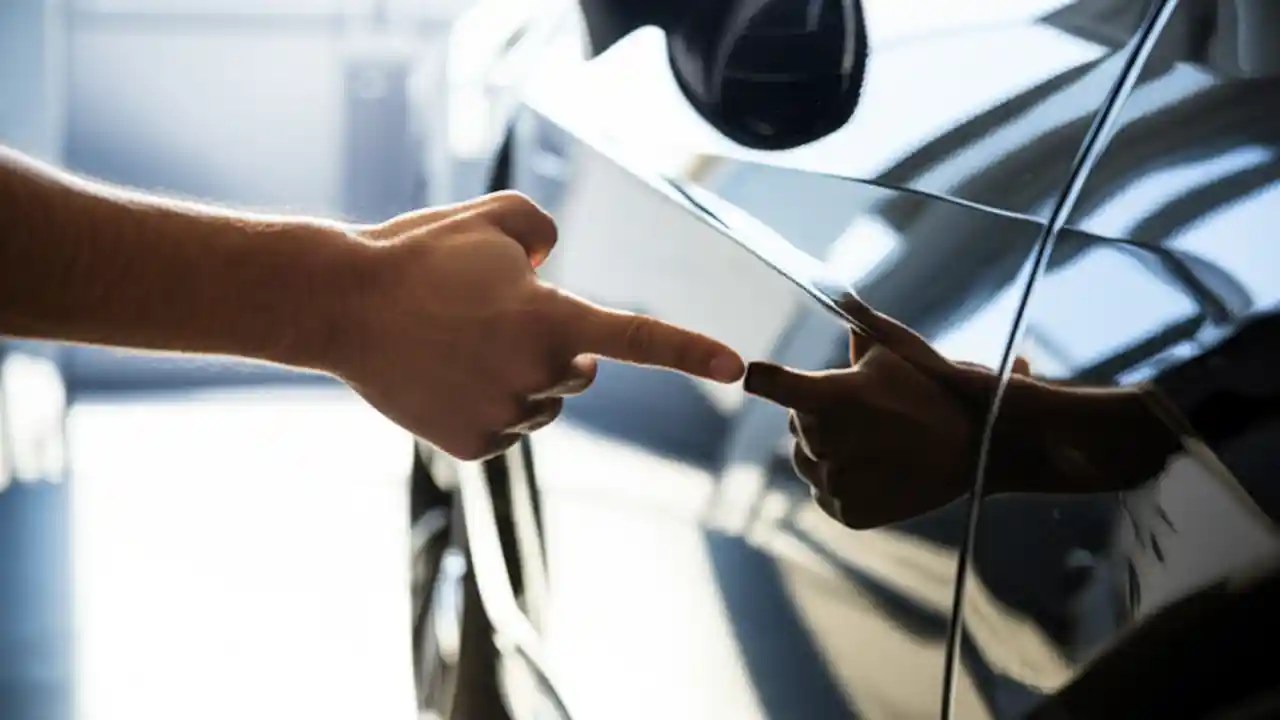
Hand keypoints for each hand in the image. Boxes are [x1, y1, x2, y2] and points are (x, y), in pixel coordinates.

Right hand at [329, 191, 744, 459]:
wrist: (341, 307)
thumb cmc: (418, 257)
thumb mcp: (490, 219)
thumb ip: (542, 229)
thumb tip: (550, 265)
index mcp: (551, 319)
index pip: (637, 338)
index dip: (690, 351)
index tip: (736, 369)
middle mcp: (537, 375)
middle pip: (580, 371)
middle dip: (555, 348)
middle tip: (491, 319)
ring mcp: (506, 416)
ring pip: (544, 402)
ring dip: (520, 377)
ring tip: (457, 346)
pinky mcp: (475, 446)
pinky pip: (507, 426)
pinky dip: (487, 404)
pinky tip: (444, 377)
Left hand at [744, 296, 1026, 528]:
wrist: (978, 446)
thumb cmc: (933, 390)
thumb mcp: (894, 349)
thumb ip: (855, 324)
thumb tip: (834, 295)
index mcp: (826, 396)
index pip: (769, 383)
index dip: (763, 377)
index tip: (751, 375)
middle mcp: (822, 441)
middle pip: (797, 424)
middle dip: (821, 416)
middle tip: (866, 413)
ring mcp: (834, 481)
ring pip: (807, 461)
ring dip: (828, 451)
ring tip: (874, 443)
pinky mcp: (846, 511)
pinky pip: (825, 493)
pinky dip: (843, 482)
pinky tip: (876, 469)